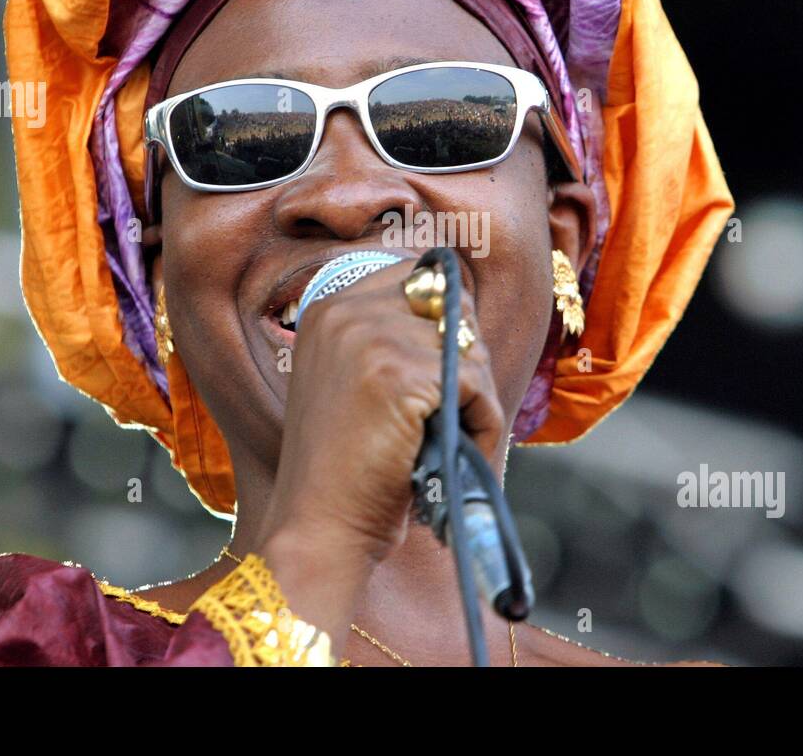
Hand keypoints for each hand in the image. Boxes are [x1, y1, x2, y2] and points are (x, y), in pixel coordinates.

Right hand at [256, 257, 504, 566]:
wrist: (320, 527)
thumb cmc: (346, 468)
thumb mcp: (353, 382)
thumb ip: (392, 339)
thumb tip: (466, 318)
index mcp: (329, 307)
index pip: (419, 275)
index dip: (447, 321)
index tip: (442, 371)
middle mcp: (346, 312)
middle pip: (453, 308)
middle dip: (467, 361)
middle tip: (450, 415)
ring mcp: (372, 339)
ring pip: (471, 350)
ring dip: (477, 400)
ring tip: (448, 440)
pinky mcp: (401, 375)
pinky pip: (477, 385)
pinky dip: (482, 424)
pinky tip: (453, 452)